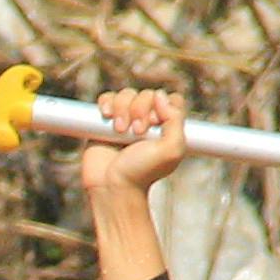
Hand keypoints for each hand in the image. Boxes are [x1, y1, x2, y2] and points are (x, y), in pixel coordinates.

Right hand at [75, 85, 190, 198]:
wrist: (112, 185)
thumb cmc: (143, 172)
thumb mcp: (171, 149)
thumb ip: (175, 120)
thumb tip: (160, 96)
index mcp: (167, 127)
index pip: (170, 99)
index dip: (162, 106)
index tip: (154, 125)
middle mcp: (147, 121)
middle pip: (147, 94)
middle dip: (140, 109)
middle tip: (137, 133)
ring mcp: (126, 119)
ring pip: (126, 94)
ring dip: (123, 108)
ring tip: (120, 130)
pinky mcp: (104, 121)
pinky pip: (107, 98)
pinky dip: (107, 102)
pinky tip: (106, 115)